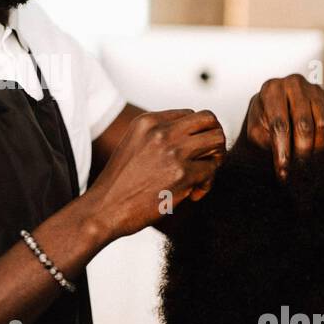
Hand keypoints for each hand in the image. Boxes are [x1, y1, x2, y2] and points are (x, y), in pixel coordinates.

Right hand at [84, 109, 225, 240]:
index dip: (195, 134)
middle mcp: (161, 131)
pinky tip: (193, 194)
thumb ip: (159, 136)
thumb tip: (194, 140)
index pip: (190, 114)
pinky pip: (212, 170)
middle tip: (207, 159)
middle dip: (214, 139)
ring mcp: (173, 151)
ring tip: (202, 176)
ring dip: (216, 158)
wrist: (105, 208)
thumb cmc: (120, 183)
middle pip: (209, 120)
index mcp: (148, 121)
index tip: (190, 154)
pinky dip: (206, 184)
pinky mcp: (182, 174)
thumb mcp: (134, 145)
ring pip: (218, 140)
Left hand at [240, 74, 323, 179]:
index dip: (282, 151)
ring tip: (306, 161)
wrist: (274, 110)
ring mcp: (314, 88)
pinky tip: (316, 151)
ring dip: (317, 150)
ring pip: (323, 126)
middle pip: (304, 125)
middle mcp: (293, 83)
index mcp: (271, 90)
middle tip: (297, 169)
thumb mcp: (255, 133)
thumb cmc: (263, 123)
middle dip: (301, 152)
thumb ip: (265, 141)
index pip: (280, 124)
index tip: (283, 172)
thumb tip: (283, 158)